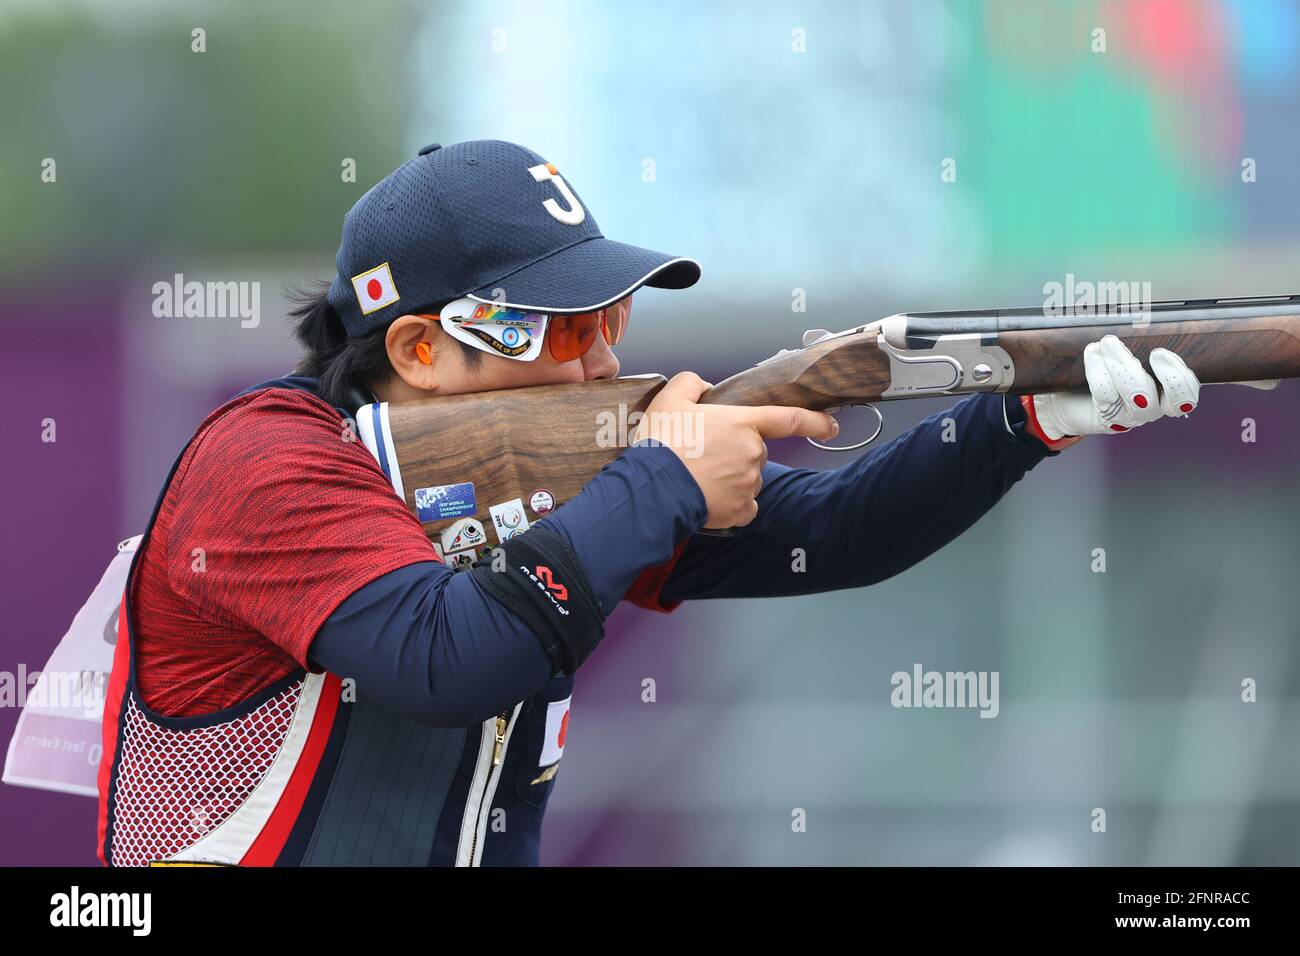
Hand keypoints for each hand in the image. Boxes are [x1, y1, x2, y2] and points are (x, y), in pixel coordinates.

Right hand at [634, 372, 837, 527]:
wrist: (653, 487)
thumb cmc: (662, 443)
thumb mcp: (670, 399)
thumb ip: (690, 383)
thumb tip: (703, 387)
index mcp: (743, 423)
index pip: (790, 419)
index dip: (815, 422)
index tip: (831, 426)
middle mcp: (753, 453)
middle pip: (756, 452)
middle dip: (736, 453)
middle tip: (703, 456)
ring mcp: (749, 483)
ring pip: (749, 479)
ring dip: (732, 478)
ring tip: (700, 478)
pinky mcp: (740, 510)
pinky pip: (745, 506)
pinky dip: (732, 504)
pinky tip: (711, 498)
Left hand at [1025, 335, 1201, 448]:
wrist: (1070, 396)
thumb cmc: (1107, 368)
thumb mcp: (1128, 352)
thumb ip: (1143, 340)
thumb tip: (1143, 315)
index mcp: (1166, 392)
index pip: (1187, 395)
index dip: (1179, 378)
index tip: (1161, 353)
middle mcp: (1151, 407)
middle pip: (1158, 399)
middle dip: (1145, 370)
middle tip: (1130, 345)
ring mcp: (1128, 415)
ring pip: (1137, 398)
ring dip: (1121, 367)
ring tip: (1107, 343)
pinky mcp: (1106, 417)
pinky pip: (1105, 394)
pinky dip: (1098, 370)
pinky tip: (1092, 352)